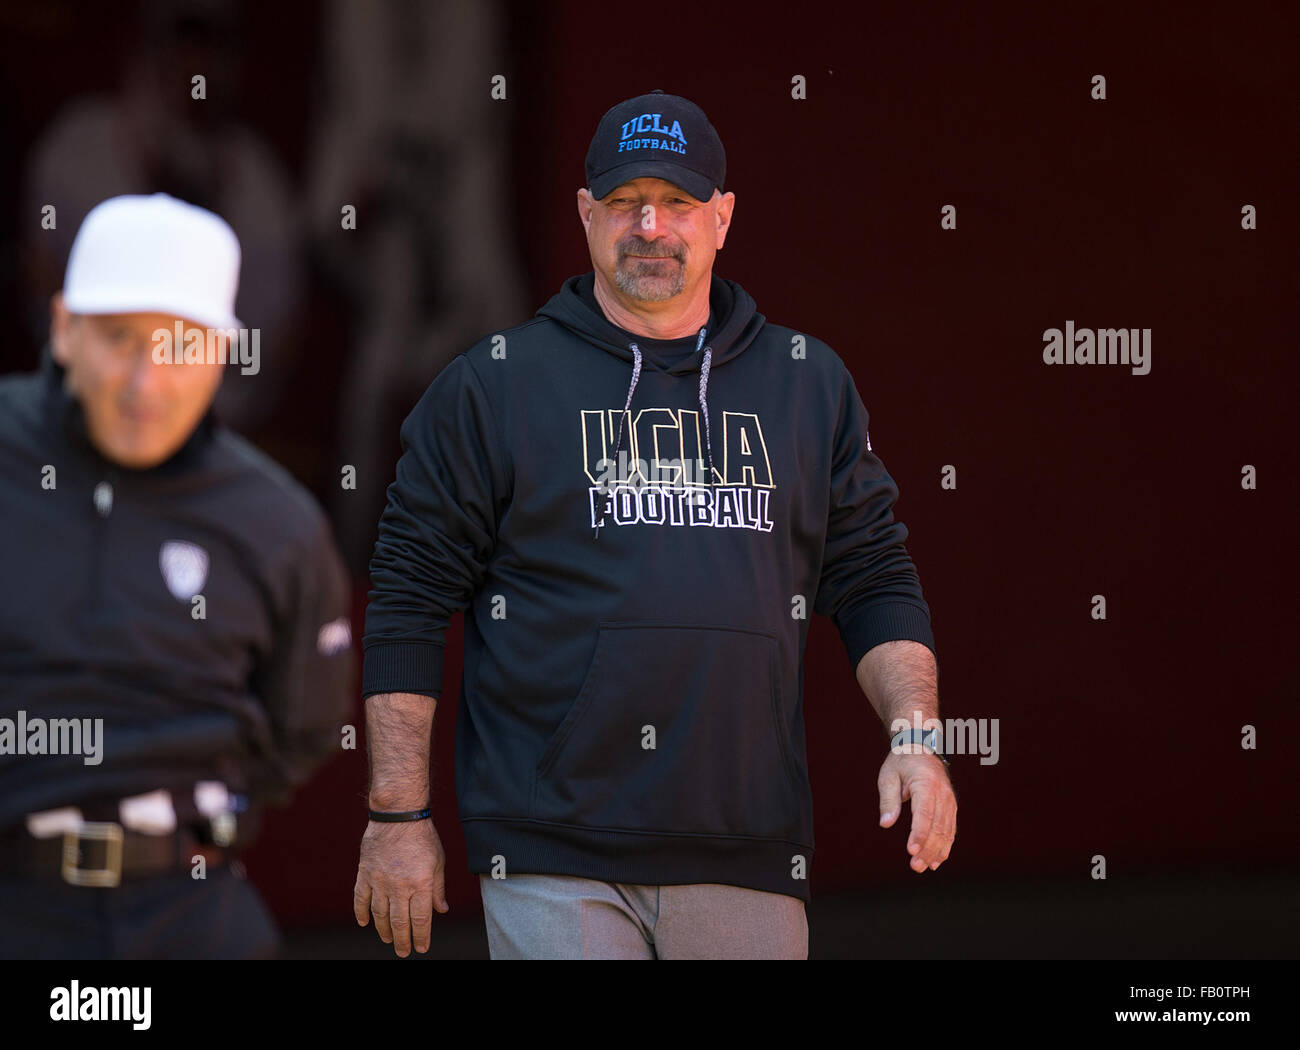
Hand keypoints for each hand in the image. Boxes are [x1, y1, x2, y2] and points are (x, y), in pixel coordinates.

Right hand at [353, 818, 447, 956]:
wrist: (398, 815)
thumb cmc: (422, 837)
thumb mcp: (438, 861)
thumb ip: (438, 888)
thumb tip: (441, 910)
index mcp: (421, 883)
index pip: (421, 919)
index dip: (421, 937)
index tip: (422, 948)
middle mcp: (399, 885)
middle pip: (399, 922)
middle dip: (402, 940)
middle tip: (403, 952)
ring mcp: (379, 880)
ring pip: (379, 914)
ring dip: (383, 930)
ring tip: (387, 939)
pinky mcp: (365, 873)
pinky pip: (360, 898)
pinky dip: (361, 912)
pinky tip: (364, 922)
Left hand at [877, 748, 955, 872]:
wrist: (920, 747)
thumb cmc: (901, 763)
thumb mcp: (888, 777)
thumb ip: (888, 800)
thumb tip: (886, 823)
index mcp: (926, 784)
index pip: (924, 813)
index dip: (919, 834)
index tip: (911, 850)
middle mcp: (942, 793)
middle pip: (938, 826)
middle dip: (927, 848)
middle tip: (915, 866)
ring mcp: (949, 800)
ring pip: (946, 830)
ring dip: (936, 851)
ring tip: (924, 866)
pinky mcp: (950, 806)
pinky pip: (950, 829)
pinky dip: (945, 845)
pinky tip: (936, 860)